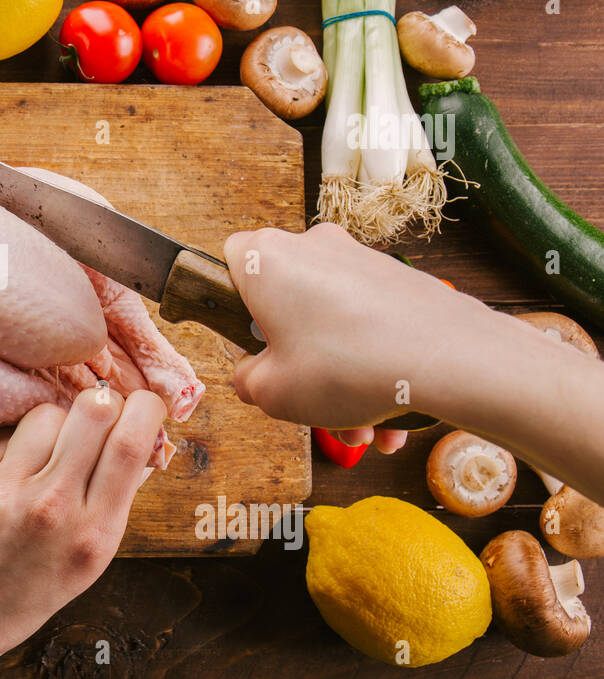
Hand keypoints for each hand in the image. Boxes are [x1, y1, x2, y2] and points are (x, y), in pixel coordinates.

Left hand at [0, 386, 166, 678]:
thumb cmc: (31, 588)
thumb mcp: (91, 561)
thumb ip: (116, 500)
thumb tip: (145, 436)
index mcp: (94, 534)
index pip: (132, 445)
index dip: (145, 409)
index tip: (143, 406)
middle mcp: (52, 509)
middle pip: (94, 411)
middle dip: (103, 401)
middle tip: (98, 414)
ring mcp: (5, 492)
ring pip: (47, 412)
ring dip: (55, 420)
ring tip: (47, 450)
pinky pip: (4, 431)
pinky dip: (15, 440)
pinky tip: (10, 468)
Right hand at [222, 223, 487, 450]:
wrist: (451, 360)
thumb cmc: (348, 368)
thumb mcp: (271, 392)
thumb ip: (247, 380)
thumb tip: (254, 376)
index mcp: (268, 260)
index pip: (229, 263)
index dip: (232, 306)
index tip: (249, 344)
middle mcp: (313, 248)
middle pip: (286, 305)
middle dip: (295, 361)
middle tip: (306, 402)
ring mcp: (361, 260)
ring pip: (331, 324)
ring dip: (338, 379)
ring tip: (359, 430)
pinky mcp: (400, 279)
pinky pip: (369, 326)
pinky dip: (372, 367)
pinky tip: (389, 419)